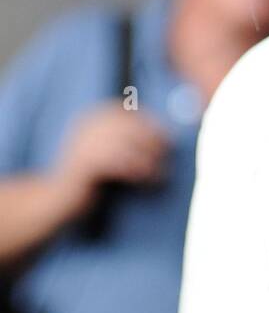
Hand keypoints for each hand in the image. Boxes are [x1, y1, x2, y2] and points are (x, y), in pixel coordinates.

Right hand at [54, 102, 171, 210]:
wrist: (57, 201)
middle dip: (151, 139)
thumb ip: (125, 139)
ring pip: (126, 144)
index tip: (166, 135)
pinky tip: (147, 180)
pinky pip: (119, 162)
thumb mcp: (106, 151)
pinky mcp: (84, 163)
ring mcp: (83, 143)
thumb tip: (163, 132)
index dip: (148, 122)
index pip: (125, 112)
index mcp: (91, 118)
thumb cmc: (89, 178)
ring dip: (148, 158)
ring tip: (160, 172)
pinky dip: (137, 170)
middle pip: (128, 126)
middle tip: (167, 154)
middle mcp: (86, 126)